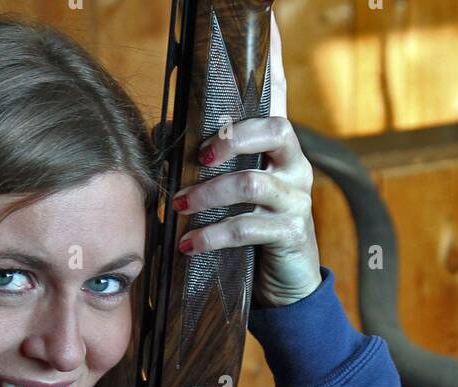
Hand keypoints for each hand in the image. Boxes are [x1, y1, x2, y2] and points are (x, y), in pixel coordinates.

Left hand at [170, 11, 321, 308]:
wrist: (283, 290)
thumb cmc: (250, 234)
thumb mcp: (227, 194)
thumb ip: (203, 162)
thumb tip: (160, 131)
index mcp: (278, 147)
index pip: (278, 94)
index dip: (274, 61)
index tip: (270, 24)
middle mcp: (294, 165)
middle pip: (273, 129)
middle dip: (232, 137)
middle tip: (199, 155)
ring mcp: (296, 198)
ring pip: (252, 184)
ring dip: (209, 195)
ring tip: (179, 208)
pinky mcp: (291, 234)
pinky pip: (248, 228)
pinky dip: (213, 236)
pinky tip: (188, 245)